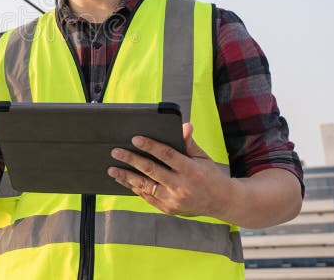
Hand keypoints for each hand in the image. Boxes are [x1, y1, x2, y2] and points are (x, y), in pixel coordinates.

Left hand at [107, 123, 235, 219]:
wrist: (221, 202)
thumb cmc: (210, 175)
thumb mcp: (203, 157)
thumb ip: (189, 143)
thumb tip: (184, 125)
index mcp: (191, 171)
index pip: (167, 155)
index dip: (151, 146)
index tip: (135, 138)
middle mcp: (181, 187)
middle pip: (151, 171)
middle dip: (131, 160)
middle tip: (116, 152)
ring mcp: (173, 200)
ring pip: (145, 186)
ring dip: (126, 177)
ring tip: (112, 169)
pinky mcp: (168, 209)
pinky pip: (147, 197)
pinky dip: (134, 188)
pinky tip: (123, 180)